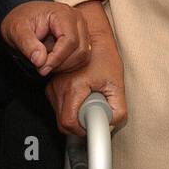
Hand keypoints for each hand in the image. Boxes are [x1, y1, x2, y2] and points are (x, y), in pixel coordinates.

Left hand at [0, 1, 90, 77]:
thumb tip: (40, 61)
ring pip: (83, 56)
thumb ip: (27, 44)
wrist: (23, 19)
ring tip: (45, 60)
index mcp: (64, 13)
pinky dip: (67, 65)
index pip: (70, 41)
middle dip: (60, 64)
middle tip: (41, 66)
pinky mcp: (82, 39)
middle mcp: (77, 20)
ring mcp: (82, 29)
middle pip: (80, 50)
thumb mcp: (16, 30)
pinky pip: (81, 58)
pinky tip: (52, 60)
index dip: (57, 58)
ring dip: (64, 65)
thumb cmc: (20, 21)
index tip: (41, 68)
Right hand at [47, 1, 127, 135]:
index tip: (93, 126)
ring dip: (75, 115)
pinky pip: (59, 108)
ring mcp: (52, 87)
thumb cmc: (104, 57)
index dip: (82, 130)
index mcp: (73, 87)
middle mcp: (58, 87)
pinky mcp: (51, 87)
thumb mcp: (117, 84)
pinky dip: (70, 108)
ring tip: (89, 100)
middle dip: (80, 124)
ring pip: (61, 116)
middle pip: (64, 123)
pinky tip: (82, 97)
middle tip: (95, 112)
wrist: (92, 38)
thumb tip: (110, 126)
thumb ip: (118, 109)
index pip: (69, 123)